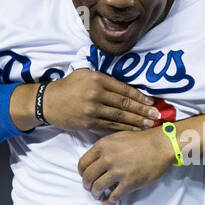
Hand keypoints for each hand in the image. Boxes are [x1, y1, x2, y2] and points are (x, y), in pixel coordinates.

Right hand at [17, 69, 159, 132]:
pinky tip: (134, 130)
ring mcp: (93, 110)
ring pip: (120, 117)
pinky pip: (110, 126)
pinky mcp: (89, 123)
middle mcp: (96, 94)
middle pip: (125, 104)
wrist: (48, 101)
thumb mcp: (84, 74)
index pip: (124, 89)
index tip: (152, 102)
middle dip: (143, 111)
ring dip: (137, 122)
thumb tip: (124, 87)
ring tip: (150, 125)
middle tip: (157, 116)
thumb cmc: (68, 86)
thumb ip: (104, 79)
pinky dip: (123, 128)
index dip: (140, 97)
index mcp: (98, 79)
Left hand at [77, 128, 176, 204]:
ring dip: (96, 194)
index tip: (86, 177)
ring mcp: (118, 172)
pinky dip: (108, 202)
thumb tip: (95, 161)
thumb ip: (104, 148)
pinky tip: (108, 202)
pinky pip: (113, 197)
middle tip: (90, 188)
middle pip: (88, 177)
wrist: (161, 145)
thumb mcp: (118, 137)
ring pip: (97, 188)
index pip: (82, 163)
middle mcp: (108, 159)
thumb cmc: (141, 140)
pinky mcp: (129, 183)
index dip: (82, 173)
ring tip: (99, 196)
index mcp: (103, 146)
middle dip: (87, 186)